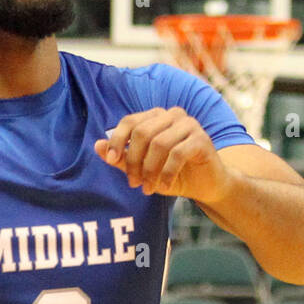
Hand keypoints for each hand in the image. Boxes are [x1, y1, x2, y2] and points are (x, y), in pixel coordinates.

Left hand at [94, 106, 232, 203]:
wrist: (205, 185)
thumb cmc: (172, 175)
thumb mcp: (142, 169)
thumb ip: (121, 158)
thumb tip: (97, 146)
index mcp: (157, 117)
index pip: (130, 121)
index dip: (117, 140)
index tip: (111, 160)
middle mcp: (173, 115)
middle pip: (142, 133)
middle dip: (134, 161)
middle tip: (133, 182)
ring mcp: (189, 125)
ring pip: (159, 144)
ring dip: (150, 170)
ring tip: (147, 188)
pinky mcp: (202, 139)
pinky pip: (177, 154)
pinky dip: (166, 173)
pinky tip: (164, 186)